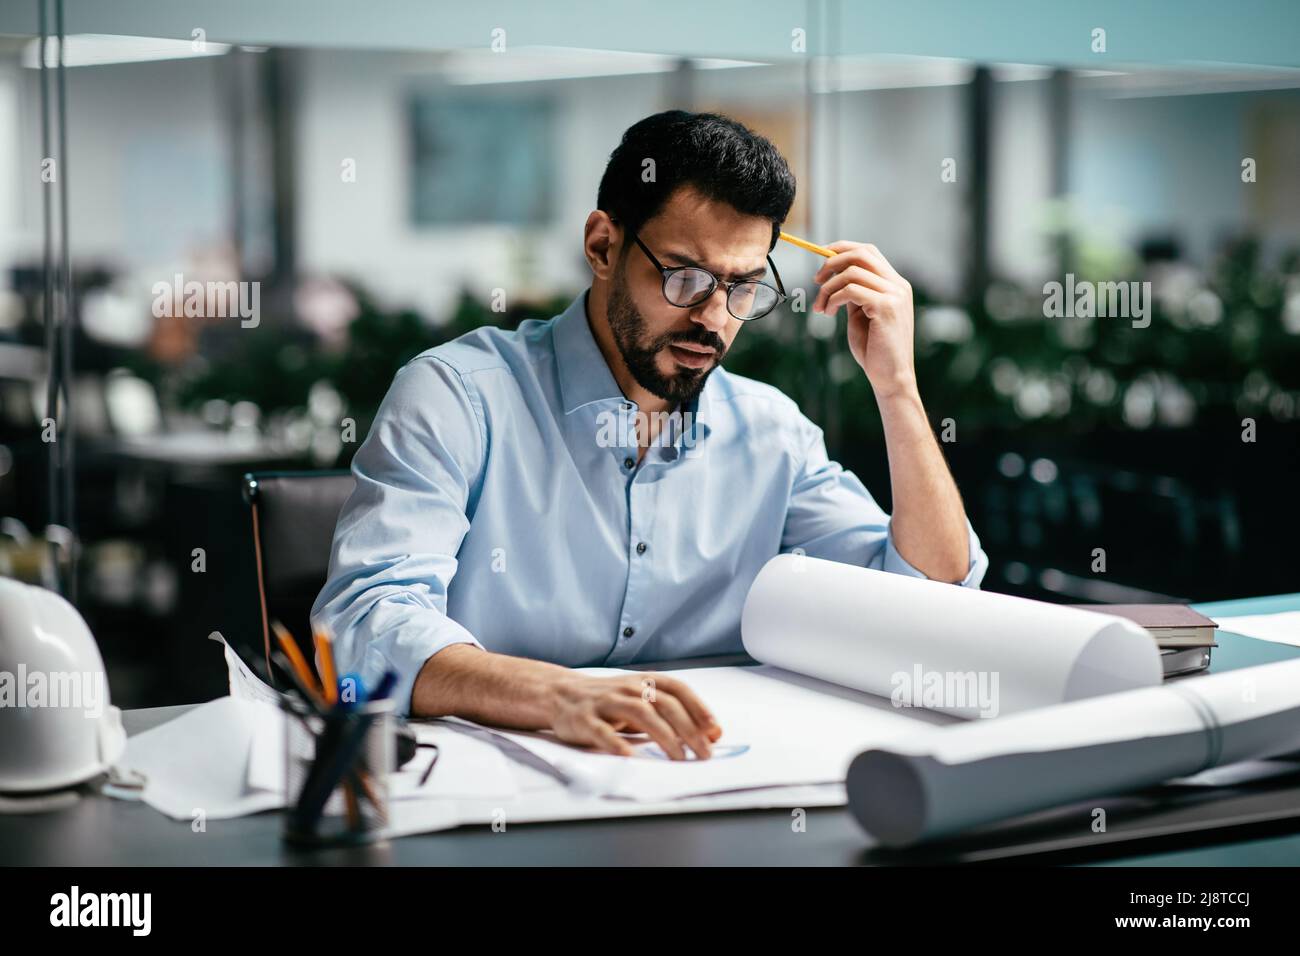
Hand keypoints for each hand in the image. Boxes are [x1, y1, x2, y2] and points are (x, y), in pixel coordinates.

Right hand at [547, 672, 721, 759]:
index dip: (698, 707)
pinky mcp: (585, 719)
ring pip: (640, 714)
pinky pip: (602, 731)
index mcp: (644, 681)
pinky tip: (630, 756)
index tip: (713, 729)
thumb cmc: (609, 700)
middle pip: (664, 704)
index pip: (677, 689)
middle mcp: (628, 688)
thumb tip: (713, 733)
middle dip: (688, 729)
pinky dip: (617, 743)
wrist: (559, 693)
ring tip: (679, 757)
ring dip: (663, 736)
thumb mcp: (642, 702)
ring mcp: (606, 702)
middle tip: (703, 753)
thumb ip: (675, 715)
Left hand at [812, 241, 917, 398]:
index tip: (821, 260)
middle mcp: (898, 285)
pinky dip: (833, 299)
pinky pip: (851, 290)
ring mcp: (894, 295)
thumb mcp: (861, 315)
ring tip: (821, 307)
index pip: (868, 251)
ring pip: (852, 272)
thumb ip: (853, 294)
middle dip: (832, 262)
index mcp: (894, 284)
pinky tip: (828, 313)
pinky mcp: (885, 308)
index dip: (842, 249)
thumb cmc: (874, 349)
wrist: (890, 377)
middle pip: (861, 253)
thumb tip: (834, 276)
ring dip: (828, 288)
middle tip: (815, 281)